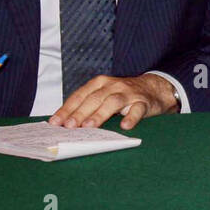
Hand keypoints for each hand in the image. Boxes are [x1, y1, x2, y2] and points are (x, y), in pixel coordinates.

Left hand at [49, 74, 177, 129]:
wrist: (154, 88)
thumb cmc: (122, 95)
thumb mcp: (104, 95)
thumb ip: (87, 105)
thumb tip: (64, 123)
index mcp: (100, 83)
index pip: (80, 95)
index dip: (67, 108)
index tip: (55, 122)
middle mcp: (113, 86)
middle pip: (94, 98)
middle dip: (80, 112)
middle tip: (69, 126)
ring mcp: (129, 93)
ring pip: (113, 102)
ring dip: (100, 114)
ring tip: (89, 126)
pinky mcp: (143, 102)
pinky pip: (137, 110)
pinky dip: (131, 117)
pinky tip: (125, 126)